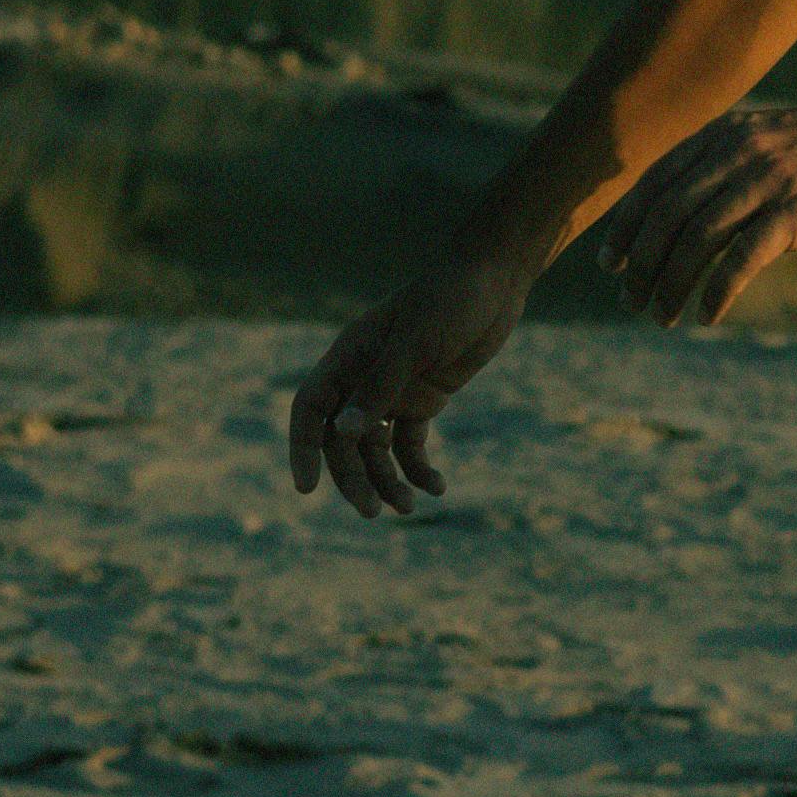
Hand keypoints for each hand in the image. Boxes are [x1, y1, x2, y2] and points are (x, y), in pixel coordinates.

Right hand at [288, 252, 530, 519]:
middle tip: (374, 512)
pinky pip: (411, 443)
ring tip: (408, 508)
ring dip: (387, 480)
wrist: (494, 283)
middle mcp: (364, 378)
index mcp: (349, 358)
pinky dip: (418, 468)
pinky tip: (436, 488)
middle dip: (355, 477)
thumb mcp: (416, 342)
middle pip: (344, 440)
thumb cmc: (450, 301)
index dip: (303, 447)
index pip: (312, 409)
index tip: (307, 488)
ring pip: (376, 448)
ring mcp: (394, 390)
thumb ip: (381, 386)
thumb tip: (345, 434)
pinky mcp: (424, 398)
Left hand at [599, 98, 796, 329]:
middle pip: (667, 214)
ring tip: (663, 314)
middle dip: (641, 264)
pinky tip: (708, 314)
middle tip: (631, 300)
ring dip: (671, 284)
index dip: (626, 225)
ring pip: (697, 238)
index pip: (656, 182)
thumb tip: (690, 218)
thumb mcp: (770, 141)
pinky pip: (743, 258)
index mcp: (724, 135)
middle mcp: (738, 153)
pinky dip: (717, 291)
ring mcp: (769, 180)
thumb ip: (728, 167)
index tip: (611, 261)